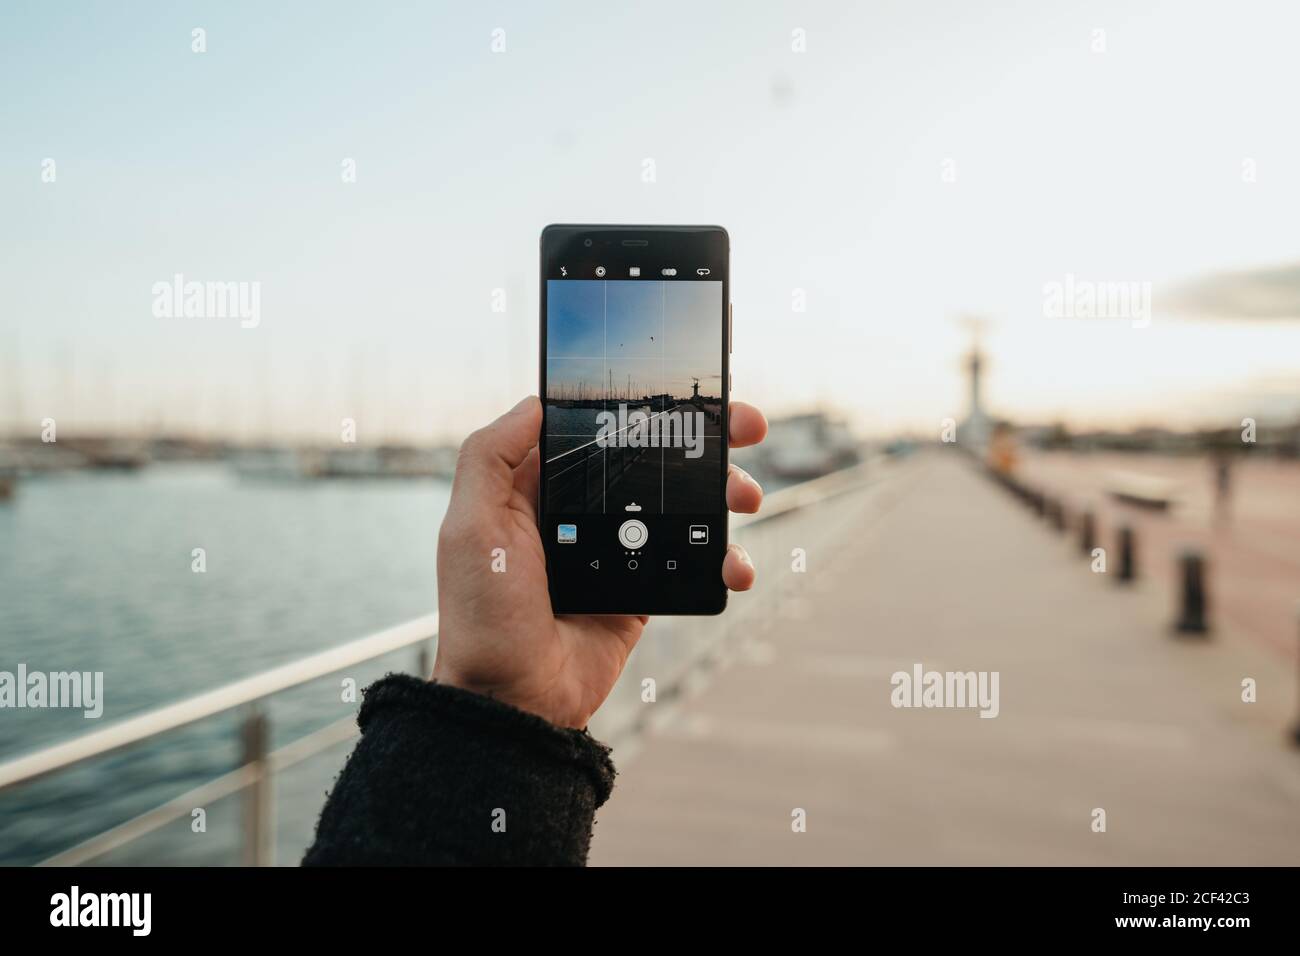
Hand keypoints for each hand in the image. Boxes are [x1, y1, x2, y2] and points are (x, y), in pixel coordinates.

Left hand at [433, 395, 767, 728]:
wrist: (514, 701)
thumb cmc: (482, 616)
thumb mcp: (470, 528)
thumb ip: (490, 459)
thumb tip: (533, 402)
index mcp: (538, 487)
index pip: (598, 429)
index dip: (642, 406)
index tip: (687, 388)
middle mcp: (581, 512)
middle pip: (652, 458)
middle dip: (704, 438)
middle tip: (745, 427)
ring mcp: (617, 550)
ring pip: (682, 505)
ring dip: (724, 492)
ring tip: (747, 497)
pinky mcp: (644, 589)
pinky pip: (694, 561)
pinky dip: (724, 559)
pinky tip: (735, 565)